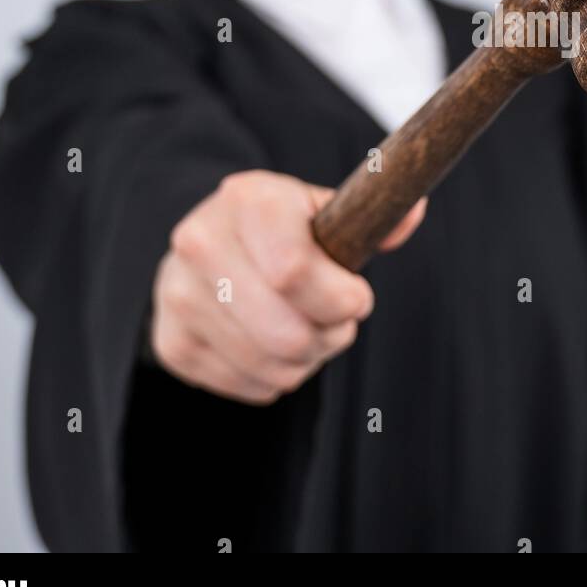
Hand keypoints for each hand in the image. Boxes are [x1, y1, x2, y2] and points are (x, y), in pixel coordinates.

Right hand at [150, 169, 425, 403]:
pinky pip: (252, 387)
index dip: (340, 297)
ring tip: (308, 327)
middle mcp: (200, 243)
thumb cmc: (286, 228)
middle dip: (331, 335)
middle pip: (286, 332)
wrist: (211, 243)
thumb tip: (413, 211)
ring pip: (273, 365)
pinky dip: (277, 376)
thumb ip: (371, 215)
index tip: (358, 297)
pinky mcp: (172, 343)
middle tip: (338, 319)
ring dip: (308, 358)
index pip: (293, 271)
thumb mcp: (324, 208)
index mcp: (247, 199)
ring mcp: (177, 296)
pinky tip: (273, 342)